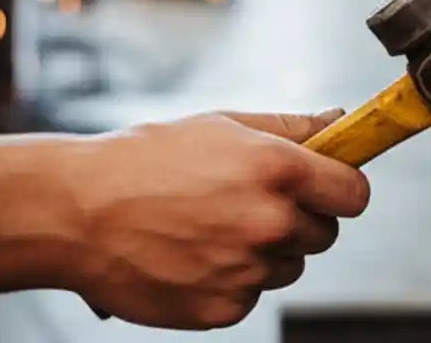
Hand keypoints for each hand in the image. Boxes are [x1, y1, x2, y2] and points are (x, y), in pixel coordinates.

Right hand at [64, 110, 366, 328]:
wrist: (76, 213)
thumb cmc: (146, 161)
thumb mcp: (223, 125)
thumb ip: (292, 128)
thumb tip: (341, 123)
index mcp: (276, 169)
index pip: (354, 194)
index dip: (342, 190)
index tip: (329, 189)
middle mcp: (268, 221)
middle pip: (325, 234)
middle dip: (300, 220)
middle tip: (254, 204)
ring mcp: (246, 270)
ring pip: (288, 266)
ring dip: (265, 252)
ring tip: (213, 227)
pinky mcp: (223, 308)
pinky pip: (252, 295)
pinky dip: (232, 281)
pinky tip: (194, 254)